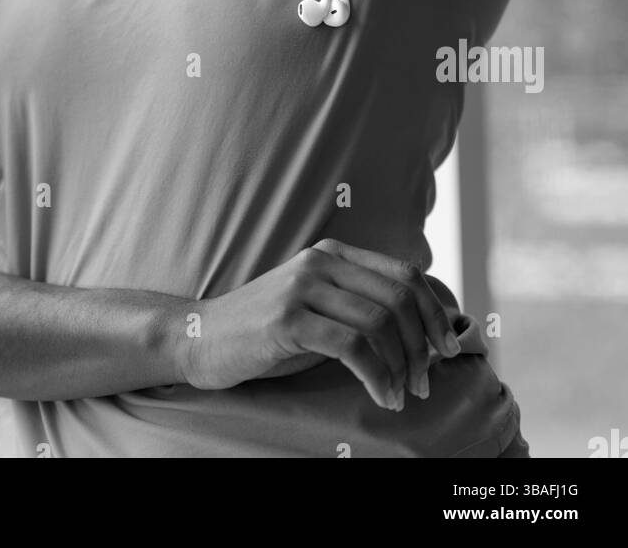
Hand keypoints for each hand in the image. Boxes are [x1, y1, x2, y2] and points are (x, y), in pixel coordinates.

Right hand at [178, 238, 462, 411]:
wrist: (202, 338)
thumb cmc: (267, 333)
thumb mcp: (319, 308)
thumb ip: (360, 305)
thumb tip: (426, 330)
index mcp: (333, 253)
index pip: (405, 273)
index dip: (433, 312)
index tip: (447, 349)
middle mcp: (321, 261)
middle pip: (399, 297)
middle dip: (422, 345)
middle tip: (424, 384)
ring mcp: (303, 287)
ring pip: (380, 322)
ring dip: (401, 366)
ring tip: (400, 395)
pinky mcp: (288, 318)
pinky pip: (353, 346)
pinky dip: (377, 375)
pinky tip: (381, 396)